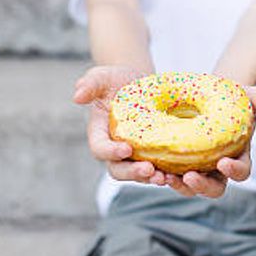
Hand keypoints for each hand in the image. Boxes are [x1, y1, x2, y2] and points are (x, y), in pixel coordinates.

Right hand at [72, 65, 168, 186]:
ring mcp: (134, 156)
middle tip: (148, 170)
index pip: (100, 149)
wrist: (140, 83)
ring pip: (139, 175)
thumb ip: (90, 84)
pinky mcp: (153, 155)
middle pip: (118, 170)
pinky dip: (167, 175)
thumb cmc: (118, 80)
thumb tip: (77, 96)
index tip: (126, 148)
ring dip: (150, 179)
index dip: (110, 152)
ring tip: (164, 178)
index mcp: (100, 134)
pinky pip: (158, 170)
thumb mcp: (103, 77)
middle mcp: (115, 150)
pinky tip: (178, 174)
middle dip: (132, 173)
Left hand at [163, 85, 255, 198]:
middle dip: (201, 186)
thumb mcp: (244, 96)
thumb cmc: (229, 100)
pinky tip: (148, 167)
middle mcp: (216, 171)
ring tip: (163, 176)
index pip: (240, 172)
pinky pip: (166, 176)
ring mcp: (194, 170)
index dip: (234, 171)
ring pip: (186, 187)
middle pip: (213, 189)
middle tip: (189, 177)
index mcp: (237, 158)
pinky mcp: (173, 165)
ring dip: (176, 185)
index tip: (224, 163)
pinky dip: (157, 174)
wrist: (204, 98)